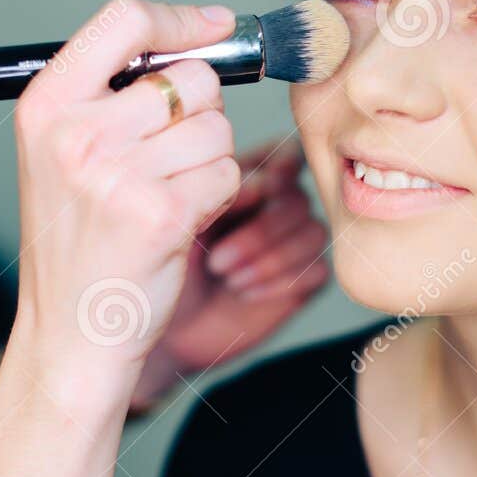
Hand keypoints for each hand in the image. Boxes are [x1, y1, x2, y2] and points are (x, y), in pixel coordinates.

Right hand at [8, 0, 241, 416]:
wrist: (72, 331)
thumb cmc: (79, 240)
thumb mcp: (67, 149)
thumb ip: (116, 89)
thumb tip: (205, 32)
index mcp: (47, 104)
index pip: (124, 20)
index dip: (181, 19)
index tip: (215, 26)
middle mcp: (76, 133)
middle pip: (190, 77)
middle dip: (199, 112)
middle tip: (166, 158)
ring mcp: (118, 173)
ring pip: (217, 127)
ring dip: (209, 161)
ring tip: (165, 194)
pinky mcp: (162, 213)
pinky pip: (227, 173)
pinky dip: (217, 197)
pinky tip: (178, 221)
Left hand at [128, 138, 329, 411]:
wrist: (164, 319)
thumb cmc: (160, 258)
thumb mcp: (180, 217)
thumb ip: (214, 190)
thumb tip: (259, 181)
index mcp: (250, 175)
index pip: (284, 157)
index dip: (277, 171)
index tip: (258, 189)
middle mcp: (278, 204)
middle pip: (297, 197)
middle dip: (259, 230)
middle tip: (216, 259)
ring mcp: (294, 240)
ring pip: (311, 232)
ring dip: (267, 257)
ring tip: (224, 276)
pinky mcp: (303, 277)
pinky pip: (316, 270)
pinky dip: (280, 281)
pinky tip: (243, 291)